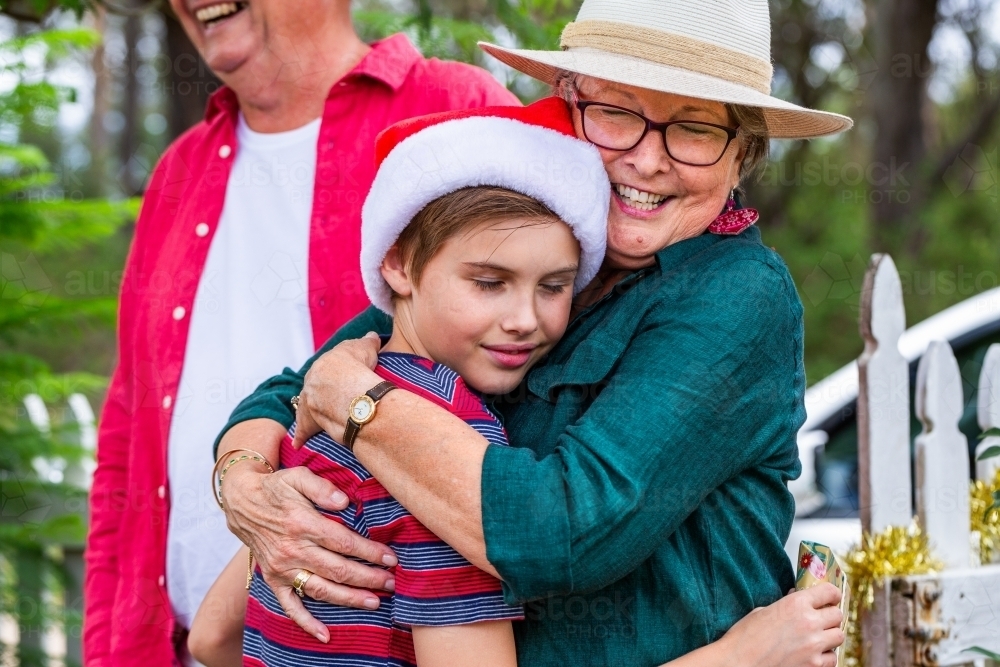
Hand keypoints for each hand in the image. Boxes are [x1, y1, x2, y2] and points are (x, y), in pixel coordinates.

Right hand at [221, 450, 397, 642]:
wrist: (241, 502)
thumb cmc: (276, 488)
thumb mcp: (297, 476)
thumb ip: (321, 487)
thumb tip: (344, 501)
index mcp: (302, 524)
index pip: (343, 542)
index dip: (368, 552)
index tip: (390, 558)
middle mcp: (293, 550)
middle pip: (337, 569)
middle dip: (367, 578)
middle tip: (390, 582)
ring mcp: (282, 568)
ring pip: (320, 589)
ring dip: (348, 599)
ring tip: (374, 603)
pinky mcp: (273, 580)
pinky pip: (289, 606)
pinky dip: (306, 623)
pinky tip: (325, 635)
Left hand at [292, 332, 381, 449]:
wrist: (347, 389)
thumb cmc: (357, 366)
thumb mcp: (365, 348)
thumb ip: (368, 342)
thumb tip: (373, 336)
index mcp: (322, 366)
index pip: (324, 371)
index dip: (332, 376)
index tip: (337, 381)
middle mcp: (310, 383)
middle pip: (313, 390)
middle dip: (318, 394)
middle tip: (328, 400)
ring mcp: (308, 403)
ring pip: (305, 408)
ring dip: (308, 414)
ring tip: (313, 421)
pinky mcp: (310, 421)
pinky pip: (304, 429)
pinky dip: (302, 435)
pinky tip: (299, 443)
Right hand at [716, 583, 844, 666]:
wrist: (738, 662)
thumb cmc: (744, 637)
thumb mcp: (763, 611)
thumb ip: (786, 605)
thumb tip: (798, 600)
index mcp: (795, 604)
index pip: (829, 592)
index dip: (831, 594)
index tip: (830, 598)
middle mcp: (809, 622)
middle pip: (837, 615)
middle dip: (830, 616)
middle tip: (821, 619)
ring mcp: (813, 645)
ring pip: (839, 636)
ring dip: (830, 636)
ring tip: (818, 637)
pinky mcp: (814, 665)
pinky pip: (833, 658)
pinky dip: (826, 656)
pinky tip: (813, 654)